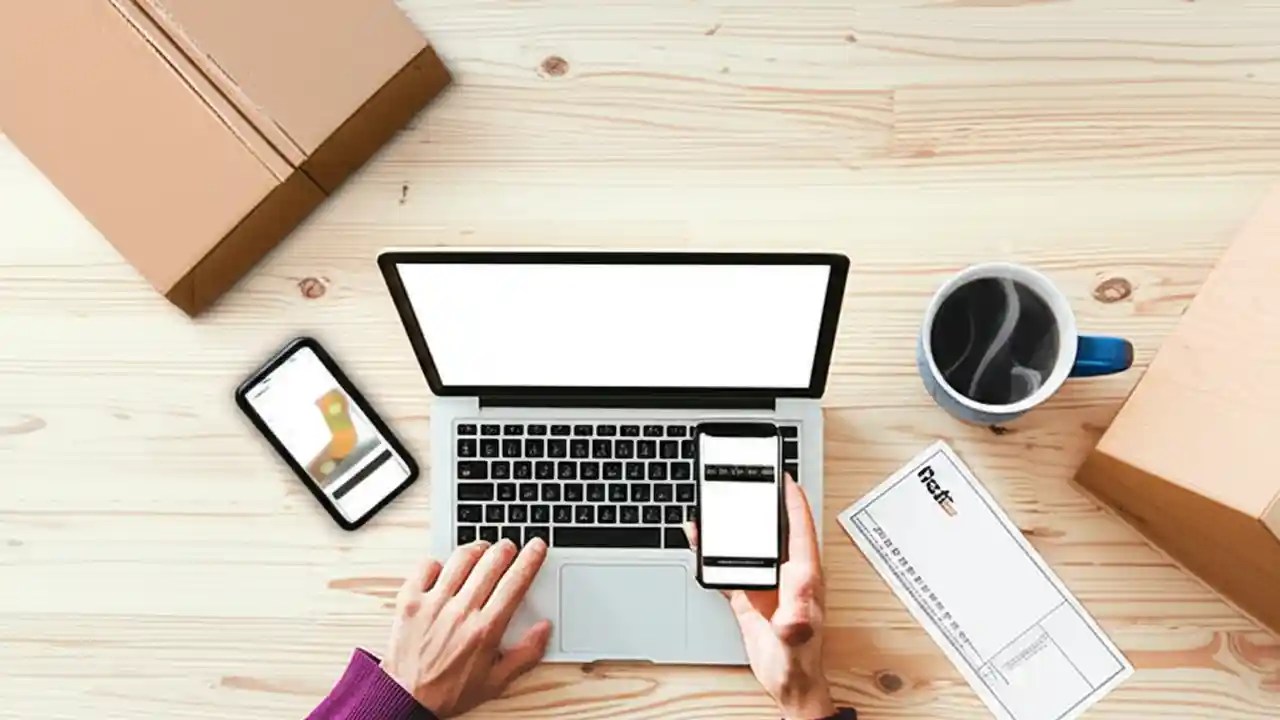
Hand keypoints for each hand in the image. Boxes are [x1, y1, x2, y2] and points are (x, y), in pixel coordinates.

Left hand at [381, 538, 551, 717]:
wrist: (406, 699)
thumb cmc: (449, 691)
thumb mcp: (496, 681)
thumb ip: (526, 654)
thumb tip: (543, 628)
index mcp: (485, 629)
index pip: (515, 583)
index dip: (530, 560)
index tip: (536, 547)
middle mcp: (460, 612)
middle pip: (491, 563)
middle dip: (505, 548)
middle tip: (510, 546)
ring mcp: (433, 604)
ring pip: (461, 559)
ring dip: (476, 548)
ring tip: (482, 549)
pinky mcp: (410, 601)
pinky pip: (426, 567)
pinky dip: (438, 562)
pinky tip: (445, 568)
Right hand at [688, 476, 835, 719]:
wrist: (786, 685)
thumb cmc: (799, 664)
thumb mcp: (796, 641)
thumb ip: (796, 622)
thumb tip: (796, 596)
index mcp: (804, 578)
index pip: (801, 529)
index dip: (793, 501)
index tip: (784, 478)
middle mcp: (787, 574)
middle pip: (776, 528)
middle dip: (764, 501)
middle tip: (750, 478)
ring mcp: (767, 582)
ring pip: (751, 543)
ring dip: (735, 524)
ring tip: (717, 504)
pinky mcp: (750, 593)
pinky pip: (730, 564)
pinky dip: (715, 552)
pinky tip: (701, 541)